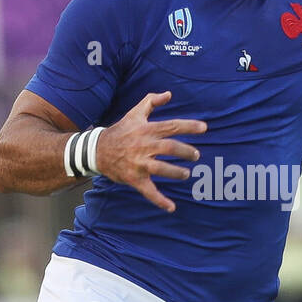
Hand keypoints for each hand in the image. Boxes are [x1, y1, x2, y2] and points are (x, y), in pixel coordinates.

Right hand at [95, 91, 205, 212]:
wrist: (97, 150)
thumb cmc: (120, 131)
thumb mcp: (134, 113)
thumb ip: (151, 101)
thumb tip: (168, 94)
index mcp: (146, 130)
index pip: (171, 126)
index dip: (189, 126)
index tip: (204, 128)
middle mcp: (143, 146)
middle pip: (169, 147)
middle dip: (186, 151)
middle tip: (196, 155)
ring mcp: (138, 163)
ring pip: (161, 168)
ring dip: (176, 172)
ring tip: (186, 174)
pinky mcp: (134, 178)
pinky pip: (148, 191)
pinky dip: (160, 201)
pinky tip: (171, 207)